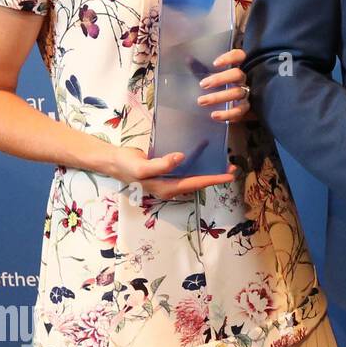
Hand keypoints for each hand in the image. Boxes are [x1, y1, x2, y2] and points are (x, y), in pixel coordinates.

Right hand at [107, 146, 240, 200]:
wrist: (113, 162)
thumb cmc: (126, 165)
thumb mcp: (141, 167)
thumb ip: (160, 165)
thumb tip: (180, 158)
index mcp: (166, 188)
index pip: (194, 184)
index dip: (212, 179)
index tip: (228, 176)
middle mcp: (170, 187)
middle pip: (197, 183)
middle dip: (215, 177)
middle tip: (232, 169)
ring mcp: (169, 180)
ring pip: (193, 178)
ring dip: (208, 172)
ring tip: (224, 165)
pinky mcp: (167, 172)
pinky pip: (186, 171)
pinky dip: (198, 166)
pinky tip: (205, 160)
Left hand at [198, 48, 252, 123]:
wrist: (238, 107)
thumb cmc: (221, 86)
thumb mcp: (211, 75)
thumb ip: (201, 68)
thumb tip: (188, 60)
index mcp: (238, 67)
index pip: (239, 56)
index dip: (230, 58)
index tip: (215, 64)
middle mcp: (245, 78)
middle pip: (237, 74)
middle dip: (220, 79)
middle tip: (203, 84)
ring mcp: (248, 93)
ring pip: (237, 93)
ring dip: (218, 97)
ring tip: (201, 101)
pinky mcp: (247, 108)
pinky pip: (240, 111)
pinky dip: (228, 114)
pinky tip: (215, 115)